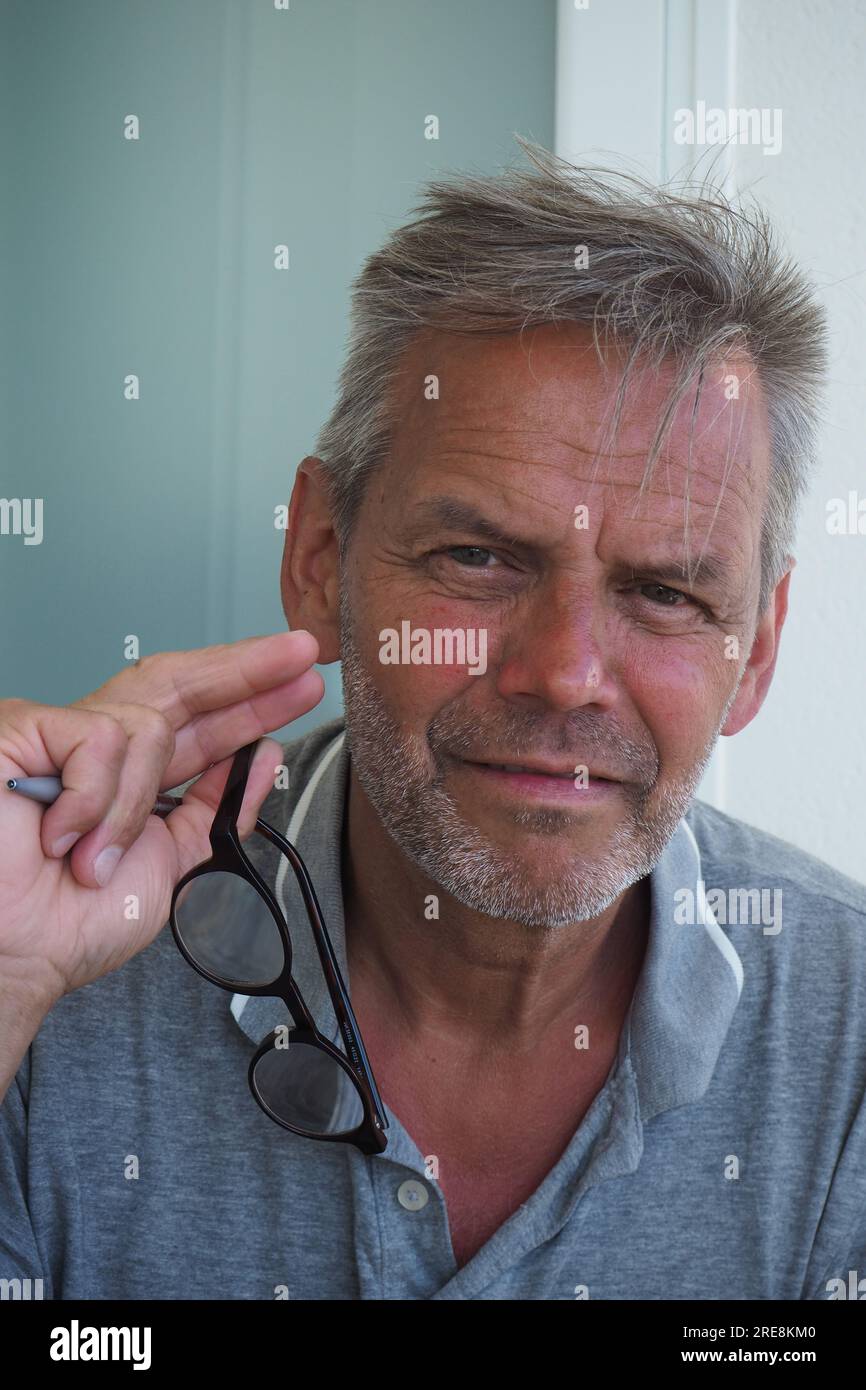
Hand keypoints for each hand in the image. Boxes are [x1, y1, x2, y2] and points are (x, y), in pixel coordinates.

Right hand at [0, 630, 323, 1008]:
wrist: (11, 955)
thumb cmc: (67, 923)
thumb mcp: (170, 863)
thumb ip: (214, 811)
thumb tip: (258, 757)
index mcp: (132, 778)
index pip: (200, 724)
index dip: (251, 702)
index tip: (301, 683)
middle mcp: (97, 748)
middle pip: (181, 685)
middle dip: (246, 670)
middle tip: (301, 653)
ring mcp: (60, 734)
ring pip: (148, 728)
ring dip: (134, 805)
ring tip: (96, 859)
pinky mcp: (25, 728)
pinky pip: (99, 739)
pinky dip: (92, 799)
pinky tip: (62, 838)